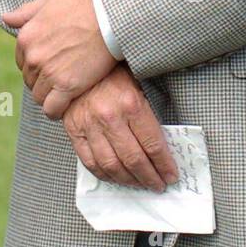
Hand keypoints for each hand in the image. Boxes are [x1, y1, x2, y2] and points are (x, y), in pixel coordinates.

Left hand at [4, 0, 116, 117]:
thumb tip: (6, 18)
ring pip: (38, 96)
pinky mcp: (67, 87)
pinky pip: (51, 108)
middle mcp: (33, 56)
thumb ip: (25, 13)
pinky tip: (64, 107)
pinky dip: (55, 111)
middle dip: (42, 80)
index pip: (22, 62)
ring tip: (62, 92)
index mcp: (26, 37)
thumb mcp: (49, 2)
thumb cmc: (82, 6)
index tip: (49, 65)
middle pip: (30, 80)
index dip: (35, 65)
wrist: (109, 18)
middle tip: (59, 77)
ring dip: (48, 96)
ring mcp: (49, 73)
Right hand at [62, 63, 177, 190]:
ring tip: (139, 184)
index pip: (153, 145)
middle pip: (134, 159)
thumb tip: (166, 146)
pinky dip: (104, 174)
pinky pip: (89, 161)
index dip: (164, 166)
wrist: (79, 61)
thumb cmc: (113, 74)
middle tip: (158, 185)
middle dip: (150, 178)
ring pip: (112, 165)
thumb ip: (150, 114)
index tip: (171, 176)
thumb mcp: (139, 86)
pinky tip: (115, 177)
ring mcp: (89, 124)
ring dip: (129, 181)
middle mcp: (109, 116)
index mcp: (131, 103)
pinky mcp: (74, 130)